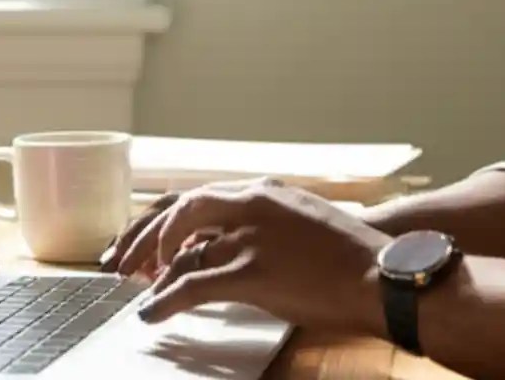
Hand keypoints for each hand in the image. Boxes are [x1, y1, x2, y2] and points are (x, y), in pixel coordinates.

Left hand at [109, 178, 393, 333]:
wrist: (383, 271)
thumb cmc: (349, 253)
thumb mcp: (302, 221)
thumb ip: (263, 223)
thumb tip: (227, 243)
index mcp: (261, 191)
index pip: (194, 196)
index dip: (161, 219)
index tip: (143, 238)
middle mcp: (250, 204)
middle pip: (177, 213)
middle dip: (144, 238)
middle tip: (121, 261)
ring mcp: (249, 237)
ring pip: (181, 252)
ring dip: (153, 273)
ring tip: (135, 288)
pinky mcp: (251, 270)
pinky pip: (193, 286)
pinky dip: (165, 301)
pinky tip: (152, 313)